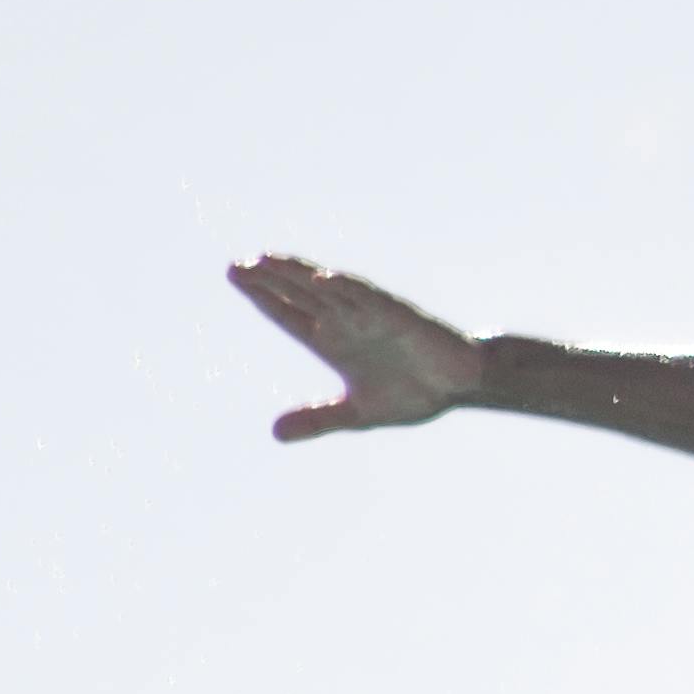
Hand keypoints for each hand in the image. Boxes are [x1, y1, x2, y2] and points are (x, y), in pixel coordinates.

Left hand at [233, 254, 487, 442]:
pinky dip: (346, 288)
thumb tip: (274, 432)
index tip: (236, 277)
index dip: (262, 297)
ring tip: (268, 261)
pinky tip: (323, 278)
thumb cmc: (410, 392)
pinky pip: (368, 298)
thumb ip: (317, 419)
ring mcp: (369, 315)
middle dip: (269, 280)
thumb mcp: (355, 413)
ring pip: (327, 288)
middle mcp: (345, 321)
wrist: (457, 386)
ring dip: (299, 275)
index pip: (288, 314)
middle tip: (237, 266)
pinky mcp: (397, 315)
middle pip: (299, 294)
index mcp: (332, 341)